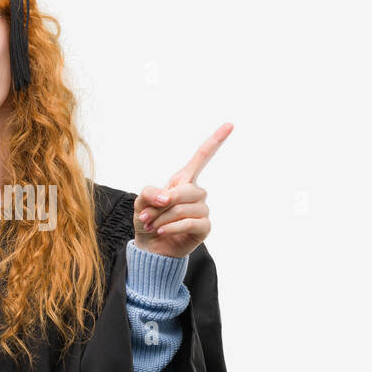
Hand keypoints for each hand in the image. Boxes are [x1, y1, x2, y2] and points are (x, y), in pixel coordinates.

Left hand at [133, 124, 232, 257]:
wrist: (151, 247)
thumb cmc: (148, 221)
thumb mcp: (141, 202)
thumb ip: (150, 193)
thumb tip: (167, 197)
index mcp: (183, 180)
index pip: (202, 157)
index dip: (215, 141)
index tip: (230, 125)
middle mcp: (196, 193)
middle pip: (186, 190)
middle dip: (163, 204)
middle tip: (146, 217)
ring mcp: (202, 210)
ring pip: (185, 208)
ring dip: (163, 218)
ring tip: (151, 226)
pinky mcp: (204, 227)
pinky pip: (191, 223)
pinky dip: (173, 227)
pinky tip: (162, 232)